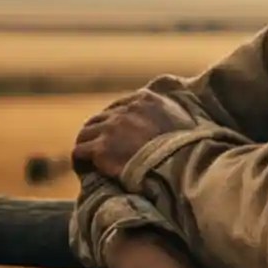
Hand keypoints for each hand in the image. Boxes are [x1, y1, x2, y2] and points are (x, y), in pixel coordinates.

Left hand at [72, 90, 193, 180]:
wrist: (178, 164)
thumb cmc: (188, 148)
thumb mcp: (187, 119)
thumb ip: (174, 112)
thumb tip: (177, 117)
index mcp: (146, 99)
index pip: (120, 105)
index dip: (116, 121)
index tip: (118, 135)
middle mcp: (125, 109)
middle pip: (101, 117)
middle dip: (99, 132)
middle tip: (101, 148)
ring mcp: (111, 127)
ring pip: (86, 133)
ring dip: (87, 144)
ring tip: (89, 159)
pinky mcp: (101, 148)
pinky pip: (79, 151)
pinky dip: (80, 160)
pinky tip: (84, 168)